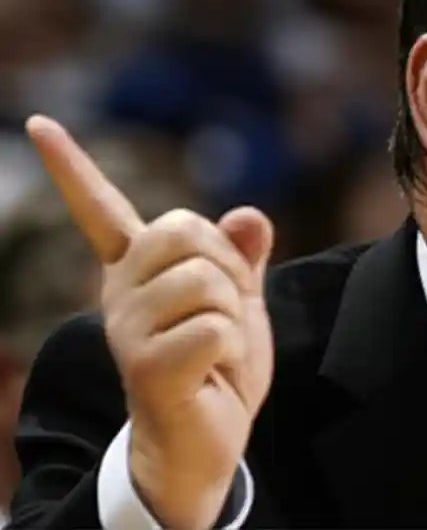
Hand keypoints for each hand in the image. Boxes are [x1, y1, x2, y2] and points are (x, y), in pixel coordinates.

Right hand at [26, 116, 274, 528]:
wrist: (207, 441)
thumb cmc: (217, 369)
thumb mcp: (239, 304)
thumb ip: (242, 259)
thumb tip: (249, 215)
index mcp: (138, 271)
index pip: (102, 210)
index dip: (72, 167)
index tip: (39, 123)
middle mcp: (120, 293)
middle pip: (187, 229)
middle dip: (228, 268)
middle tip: (224, 314)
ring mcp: (127, 329)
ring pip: (207, 279)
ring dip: (233, 314)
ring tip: (213, 350)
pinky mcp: (145, 365)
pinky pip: (216, 326)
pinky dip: (231, 349)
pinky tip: (209, 374)